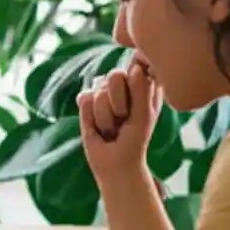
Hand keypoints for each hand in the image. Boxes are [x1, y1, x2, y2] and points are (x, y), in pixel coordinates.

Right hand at [78, 58, 160, 184]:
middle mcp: (125, 82)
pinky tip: (98, 126)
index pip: (137, 67)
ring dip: (105, 115)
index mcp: (145, 83)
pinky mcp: (88, 99)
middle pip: (115, 75)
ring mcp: (105, 90)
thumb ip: (142, 91)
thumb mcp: (144, 117)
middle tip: (123, 118)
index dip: (135, 85)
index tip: (139, 107)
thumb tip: (135, 69)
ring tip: (112, 128)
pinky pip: (84, 97)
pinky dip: (90, 116)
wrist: (115, 163)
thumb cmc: (135, 140)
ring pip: (98, 87)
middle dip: (118, 102)